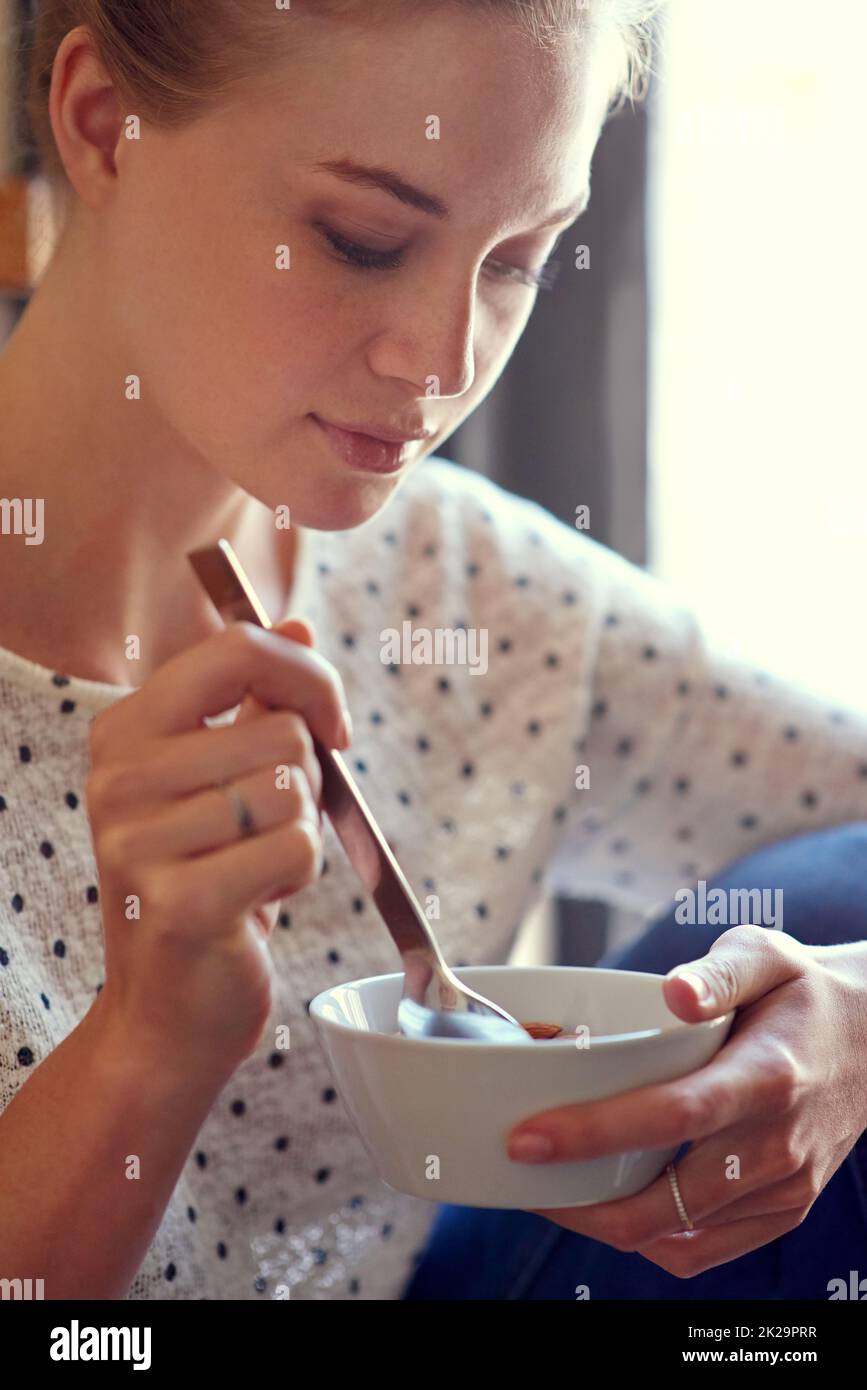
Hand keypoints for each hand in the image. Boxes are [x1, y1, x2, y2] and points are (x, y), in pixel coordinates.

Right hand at [87, 617, 350, 1069]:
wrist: (165, 1014)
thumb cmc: (202, 886)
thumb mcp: (220, 781)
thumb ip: (254, 699)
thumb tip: (297, 624)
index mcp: (125, 732)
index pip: (236, 650)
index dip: (307, 678)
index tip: (328, 723)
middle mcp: (119, 778)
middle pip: (283, 730)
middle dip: (305, 783)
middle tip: (263, 831)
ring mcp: (140, 841)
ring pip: (295, 791)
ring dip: (299, 835)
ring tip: (252, 868)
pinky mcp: (179, 902)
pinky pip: (296, 850)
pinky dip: (299, 878)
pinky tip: (255, 903)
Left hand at [506, 926, 866, 1276]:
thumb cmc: (800, 991)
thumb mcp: (764, 954)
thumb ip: (717, 972)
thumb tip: (673, 991)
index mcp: (768, 1076)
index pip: (673, 1116)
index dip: (595, 1133)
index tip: (527, 1138)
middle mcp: (779, 1144)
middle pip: (665, 1197)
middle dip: (578, 1198)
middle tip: (518, 1167)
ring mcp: (785, 1187)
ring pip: (676, 1233)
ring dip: (603, 1220)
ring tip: (550, 1183)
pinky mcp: (784, 1210)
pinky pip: (704, 1249)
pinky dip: (649, 1237)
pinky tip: (612, 1201)